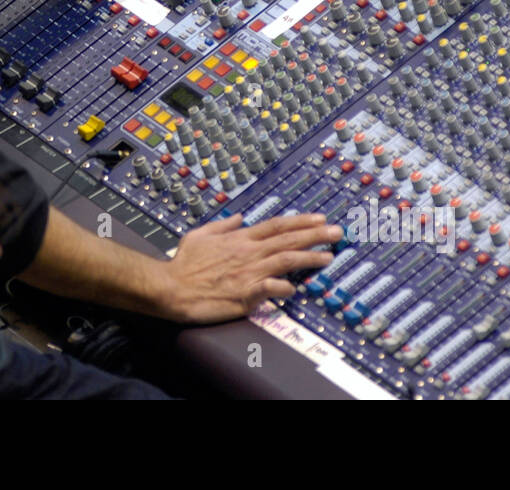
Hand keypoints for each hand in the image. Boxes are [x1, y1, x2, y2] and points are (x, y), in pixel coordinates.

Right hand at [152, 213, 343, 323]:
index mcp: (239, 238)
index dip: (301, 221)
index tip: (320, 218)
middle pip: (288, 240)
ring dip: (310, 257)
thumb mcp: (200, 234)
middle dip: (316, 234)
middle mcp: (248, 252)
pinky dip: (285, 287)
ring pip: (286, 260)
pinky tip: (297, 288)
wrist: (171, 288)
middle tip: (337, 232)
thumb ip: (223, 225)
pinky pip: (271, 288)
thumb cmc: (183, 264)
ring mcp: (248, 272)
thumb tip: (239, 217)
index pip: (277, 225)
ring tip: (329, 256)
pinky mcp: (245, 293)